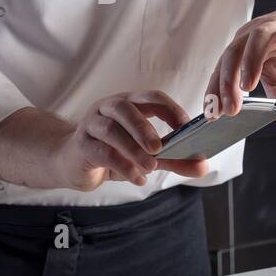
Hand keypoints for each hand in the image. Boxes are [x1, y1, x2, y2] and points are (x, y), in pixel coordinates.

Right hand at [48, 90, 209, 190]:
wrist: (73, 163)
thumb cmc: (112, 153)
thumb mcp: (146, 156)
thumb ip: (174, 159)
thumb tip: (203, 165)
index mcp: (129, 104)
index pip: (152, 98)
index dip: (170, 109)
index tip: (187, 128)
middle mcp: (109, 108)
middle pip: (126, 108)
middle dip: (144, 127)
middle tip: (160, 148)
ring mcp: (92, 124)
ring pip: (111, 129)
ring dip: (132, 148)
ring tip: (150, 168)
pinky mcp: (81, 144)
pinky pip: (101, 151)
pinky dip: (121, 165)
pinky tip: (136, 178)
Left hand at [206, 0, 275, 132]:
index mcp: (245, 45)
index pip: (224, 67)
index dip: (215, 90)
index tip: (211, 113)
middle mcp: (256, 33)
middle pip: (234, 53)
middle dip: (227, 81)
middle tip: (229, 109)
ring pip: (258, 38)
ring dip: (250, 62)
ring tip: (248, 87)